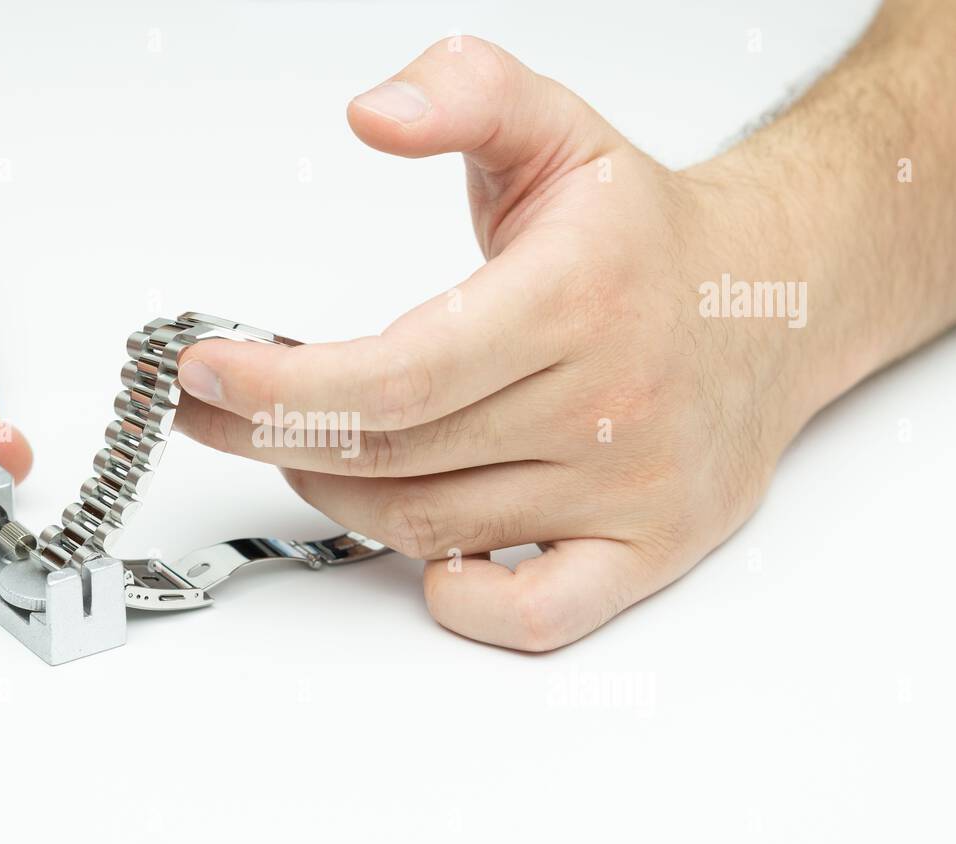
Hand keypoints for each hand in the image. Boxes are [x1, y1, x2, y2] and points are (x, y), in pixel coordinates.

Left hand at [174, 38, 828, 649]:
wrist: (771, 300)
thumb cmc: (645, 236)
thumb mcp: (557, 127)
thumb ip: (464, 93)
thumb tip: (374, 115)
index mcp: (575, 296)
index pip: (400, 375)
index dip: (284, 388)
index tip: (208, 373)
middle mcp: (609, 401)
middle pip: (399, 455)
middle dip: (279, 437)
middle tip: (217, 411)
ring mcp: (632, 485)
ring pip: (438, 525)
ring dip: (342, 495)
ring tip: (299, 448)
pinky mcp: (649, 544)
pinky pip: (544, 615)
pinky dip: (468, 607)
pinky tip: (427, 563)